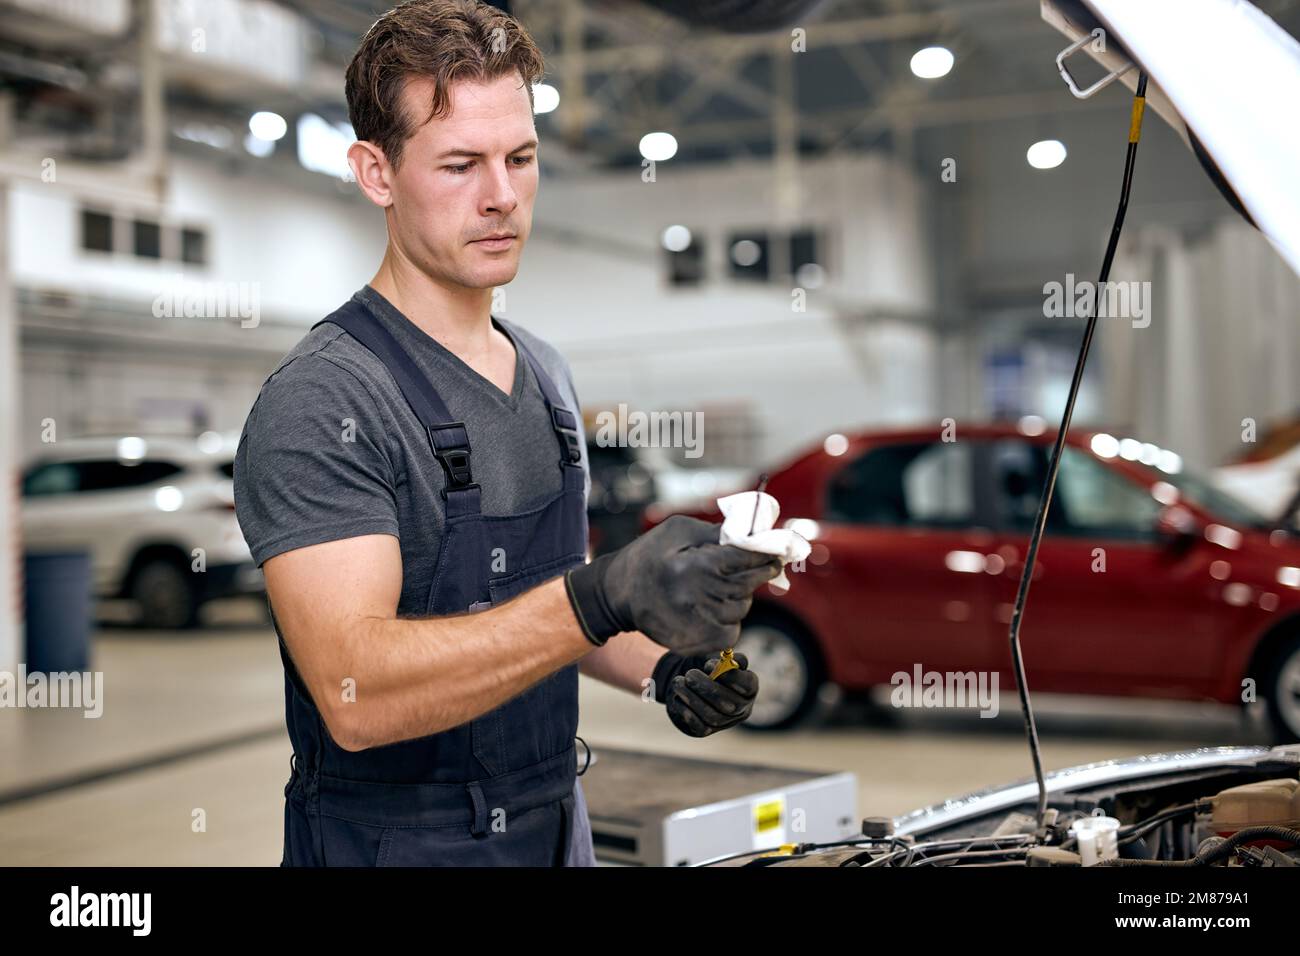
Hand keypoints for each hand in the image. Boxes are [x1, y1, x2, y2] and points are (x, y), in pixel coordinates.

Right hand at [565, 515, 781, 654]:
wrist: (617, 594)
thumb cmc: (650, 556)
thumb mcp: (678, 531)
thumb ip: (716, 532)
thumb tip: (753, 532)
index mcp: (696, 566)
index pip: (746, 558)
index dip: (766, 553)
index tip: (778, 550)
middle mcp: (699, 597)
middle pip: (749, 584)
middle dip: (758, 572)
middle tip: (761, 564)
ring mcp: (698, 624)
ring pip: (742, 607)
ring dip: (740, 596)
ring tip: (720, 586)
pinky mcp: (697, 643)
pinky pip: (732, 630)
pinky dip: (729, 618)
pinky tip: (713, 607)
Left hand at [665, 652, 757, 736]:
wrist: (693, 684)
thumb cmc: (710, 668)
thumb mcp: (719, 658)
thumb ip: (728, 657)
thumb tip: (733, 660)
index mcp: (749, 689)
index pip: (748, 685)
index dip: (730, 676)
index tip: (708, 665)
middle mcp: (741, 709)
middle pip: (731, 704)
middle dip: (708, 688)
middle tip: (690, 674)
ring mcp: (725, 722)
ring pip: (713, 716)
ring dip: (693, 699)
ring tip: (677, 682)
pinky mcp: (707, 731)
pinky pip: (699, 726)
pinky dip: (686, 711)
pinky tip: (677, 697)